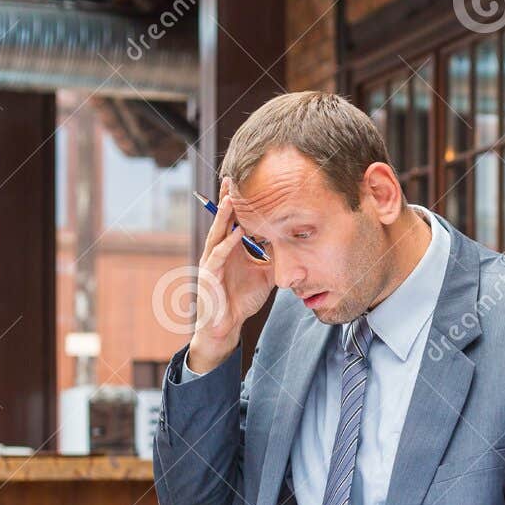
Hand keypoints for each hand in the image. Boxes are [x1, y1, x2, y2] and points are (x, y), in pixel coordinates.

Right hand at [188, 177, 274, 371]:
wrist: (226, 325)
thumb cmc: (241, 300)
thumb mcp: (265, 276)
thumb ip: (276, 260)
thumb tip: (296, 249)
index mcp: (229, 249)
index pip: (233, 221)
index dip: (238, 203)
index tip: (246, 183)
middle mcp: (218, 251)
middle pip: (222, 220)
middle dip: (227, 200)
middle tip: (231, 178)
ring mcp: (211, 261)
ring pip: (217, 233)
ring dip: (225, 216)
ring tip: (232, 198)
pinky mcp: (208, 274)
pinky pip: (218, 255)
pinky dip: (228, 243)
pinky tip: (237, 232)